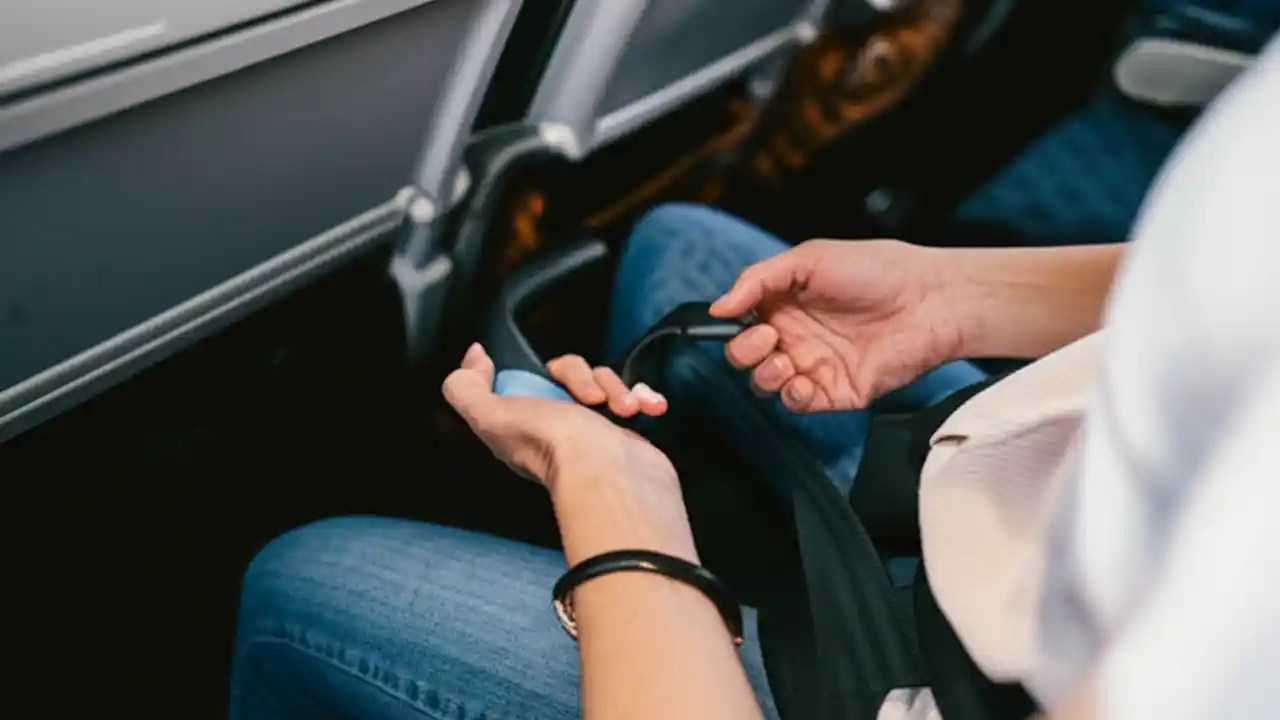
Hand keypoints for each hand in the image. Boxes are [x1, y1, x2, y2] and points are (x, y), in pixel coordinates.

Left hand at [443, 344, 676, 489]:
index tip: (546, 373)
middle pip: (567, 375)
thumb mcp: (489, 415)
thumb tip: (474, 357)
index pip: (525, 379)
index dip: (536, 370)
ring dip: (614, 387)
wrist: (612, 475)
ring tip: (623, 409)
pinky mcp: (623, 436)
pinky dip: (643, 397)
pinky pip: (635, 399)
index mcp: (521, 424)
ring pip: (602, 383)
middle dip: (581, 376)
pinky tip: (648, 406)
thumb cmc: (554, 447)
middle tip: (588, 399)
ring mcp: (592, 433)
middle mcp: (555, 428)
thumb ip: (466, 387)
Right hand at [710, 239, 963, 411]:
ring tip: (784, 359)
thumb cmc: (875, 269)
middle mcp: (795, 336)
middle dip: (744, 353)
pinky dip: (791, 396)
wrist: (929, 299)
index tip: (736, 319)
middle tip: (766, 339)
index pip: (740, 323)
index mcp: (785, 304)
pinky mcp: (836, 391)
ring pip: (767, 385)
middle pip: (746, 358)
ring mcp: (814, 365)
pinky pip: (799, 404)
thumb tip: (718, 306)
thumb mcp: (809, 258)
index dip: (731, 326)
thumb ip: (758, 279)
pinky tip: (801, 380)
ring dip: (765, 376)